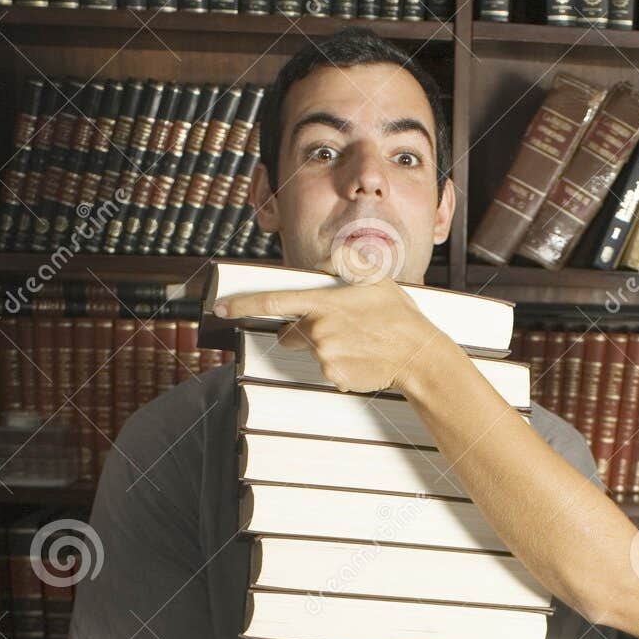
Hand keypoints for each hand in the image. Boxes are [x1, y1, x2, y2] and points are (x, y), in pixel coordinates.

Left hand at [213, 277, 443, 397]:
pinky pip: (327, 369)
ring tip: (359, 341)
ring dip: (327, 347)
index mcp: (323, 301)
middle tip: (341, 327)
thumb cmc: (398, 315)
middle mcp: (318, 329)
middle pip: (291, 332)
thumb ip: (343, 264)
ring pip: (311, 351)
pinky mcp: (334, 376)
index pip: (272, 301)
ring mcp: (324, 355)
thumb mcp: (373, 277)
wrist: (418, 355)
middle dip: (304, 330)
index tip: (220, 308)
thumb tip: (325, 262)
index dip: (241, 305)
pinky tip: (363, 357)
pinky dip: (340, 365)